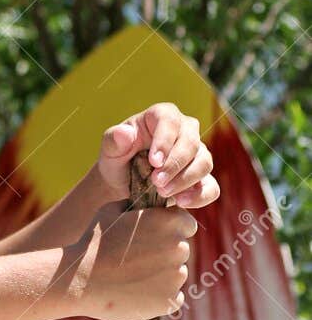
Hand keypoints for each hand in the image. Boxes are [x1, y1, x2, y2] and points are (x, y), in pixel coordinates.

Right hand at [63, 199, 197, 319]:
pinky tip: (134, 294)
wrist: (79, 280)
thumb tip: (145, 206)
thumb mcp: (112, 211)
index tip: (152, 239)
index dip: (170, 231)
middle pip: (180, 251)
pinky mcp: (170, 301)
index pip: (186, 225)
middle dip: (164, 255)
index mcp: (170, 221)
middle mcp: (180, 247)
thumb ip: (137, 208)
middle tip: (135, 261)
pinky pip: (171, 299)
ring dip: (160, 277)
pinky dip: (157, 298)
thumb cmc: (93, 244)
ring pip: (175, 275)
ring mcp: (176, 277)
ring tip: (130, 279)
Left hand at [96, 102, 219, 208]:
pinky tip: (181, 202)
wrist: (124, 184)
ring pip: (204, 163)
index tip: (153, 162)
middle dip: (175, 164)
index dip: (164, 141)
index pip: (170, 121)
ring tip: (164, 193)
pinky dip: (199, 196)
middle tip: (156, 182)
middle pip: (191, 142)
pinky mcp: (201, 177)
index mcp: (162, 116)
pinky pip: (211, 186)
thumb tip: (125, 133)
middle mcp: (185, 130)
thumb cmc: (117, 160)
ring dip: (185, 180)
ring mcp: (197, 153)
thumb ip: (113, 140)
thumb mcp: (109, 150)